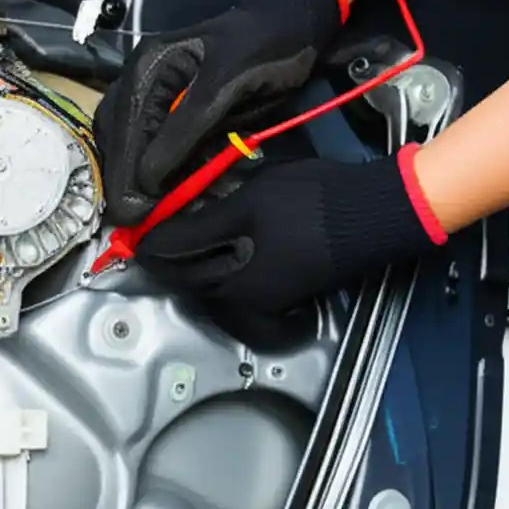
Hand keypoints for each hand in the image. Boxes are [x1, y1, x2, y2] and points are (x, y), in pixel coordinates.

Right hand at [95, 0, 347, 225]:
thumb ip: (183, 132)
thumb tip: (145, 181)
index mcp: (146, 70)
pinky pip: (161, 152)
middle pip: (119, 144)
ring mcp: (154, 101)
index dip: (124, 175)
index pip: (123, 132)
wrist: (288, 27)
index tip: (130, 214)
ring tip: (159, 212)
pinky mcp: (173, 117)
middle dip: (130, 183)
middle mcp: (140, 87)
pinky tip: (184, 194)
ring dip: (148, 183)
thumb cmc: (261, 49)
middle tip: (139, 220)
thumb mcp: (222, 88)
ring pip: (135, 152)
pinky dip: (172, 176)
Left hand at [136, 144, 446, 313]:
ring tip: (182, 236)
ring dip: (196, 262)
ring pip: (215, 283)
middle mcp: (248, 302)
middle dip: (169, 259)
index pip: (173, 268)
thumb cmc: (313, 205)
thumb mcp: (246, 206)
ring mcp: (270, 298)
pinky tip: (223, 244)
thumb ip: (197, 225)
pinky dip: (223, 264)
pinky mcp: (287, 288)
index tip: (132, 234)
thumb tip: (156, 238)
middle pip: (191, 281)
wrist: (377, 211)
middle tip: (153, 234)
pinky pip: (240, 281)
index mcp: (234, 286)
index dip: (149, 248)